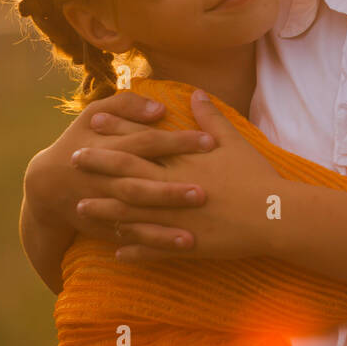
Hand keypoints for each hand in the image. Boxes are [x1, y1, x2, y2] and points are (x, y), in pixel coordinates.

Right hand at [24, 88, 214, 247]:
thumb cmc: (81, 139)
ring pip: (138, 212)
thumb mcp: (94, 114)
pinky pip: (134, 236)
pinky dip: (157, 241)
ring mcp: (106, 205)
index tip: (210, 141)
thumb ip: (126, 105)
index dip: (176, 141)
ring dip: (166, 219)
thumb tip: (160, 108)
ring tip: (196, 224)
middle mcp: (107, 177)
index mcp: (108, 145)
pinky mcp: (108, 226)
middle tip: (205, 190)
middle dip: (172, 186)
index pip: (146, 141)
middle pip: (142, 180)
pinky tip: (184, 244)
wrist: (48, 184)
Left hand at [74, 90, 282, 260]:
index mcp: (183, 161)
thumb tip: (196, 92)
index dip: (117, 129)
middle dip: (98, 164)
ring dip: (105, 210)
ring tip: (81, 207)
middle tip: (72, 157)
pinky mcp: (184, 245)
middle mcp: (172, 188)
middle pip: (126, 173)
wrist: (273, 216)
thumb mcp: (234, 141)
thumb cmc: (256, 177)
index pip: (142, 140)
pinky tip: (116, 253)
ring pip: (131, 213)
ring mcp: (175, 218)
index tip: (93, 120)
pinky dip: (133, 251)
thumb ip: (210, 118)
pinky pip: (151, 250)